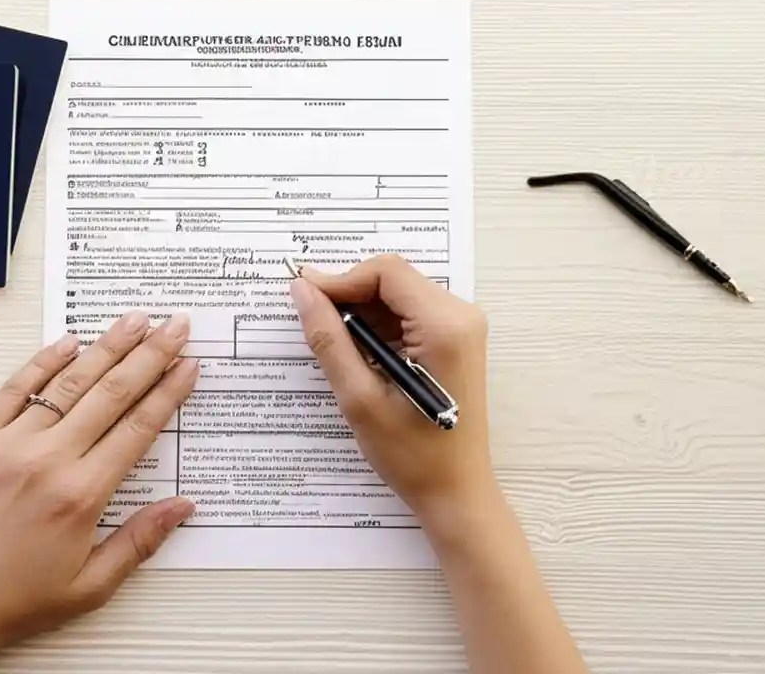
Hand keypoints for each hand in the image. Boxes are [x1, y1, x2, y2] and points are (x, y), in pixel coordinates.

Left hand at [0, 312, 198, 672]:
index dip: (169, 392)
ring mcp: (8, 444)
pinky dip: (43, 362)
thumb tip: (184, 506)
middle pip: (111, 393)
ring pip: (68, 382)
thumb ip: (140, 541)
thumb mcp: (90, 586)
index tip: (189, 366)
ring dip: (106, 346)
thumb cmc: (13, 600)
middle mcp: (47, 460)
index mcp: (82, 495)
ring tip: (134, 320)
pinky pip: (14, 389)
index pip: (138, 428)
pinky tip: (68, 341)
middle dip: (150, 355)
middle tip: (174, 326)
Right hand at [288, 255, 493, 524]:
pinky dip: (379, 324)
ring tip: (334, 345)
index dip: (340, 279)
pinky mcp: (456, 341)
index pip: (385, 272)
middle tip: (313, 321)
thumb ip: (329, 339)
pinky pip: (410, 313)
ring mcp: (462, 328)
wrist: (456, 492)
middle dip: (349, 294)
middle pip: (393, 278)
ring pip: (398, 294)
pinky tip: (359, 354)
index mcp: (444, 327)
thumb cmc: (413, 455)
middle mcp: (461, 317)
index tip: (304, 298)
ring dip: (363, 311)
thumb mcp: (360, 398)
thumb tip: (302, 292)